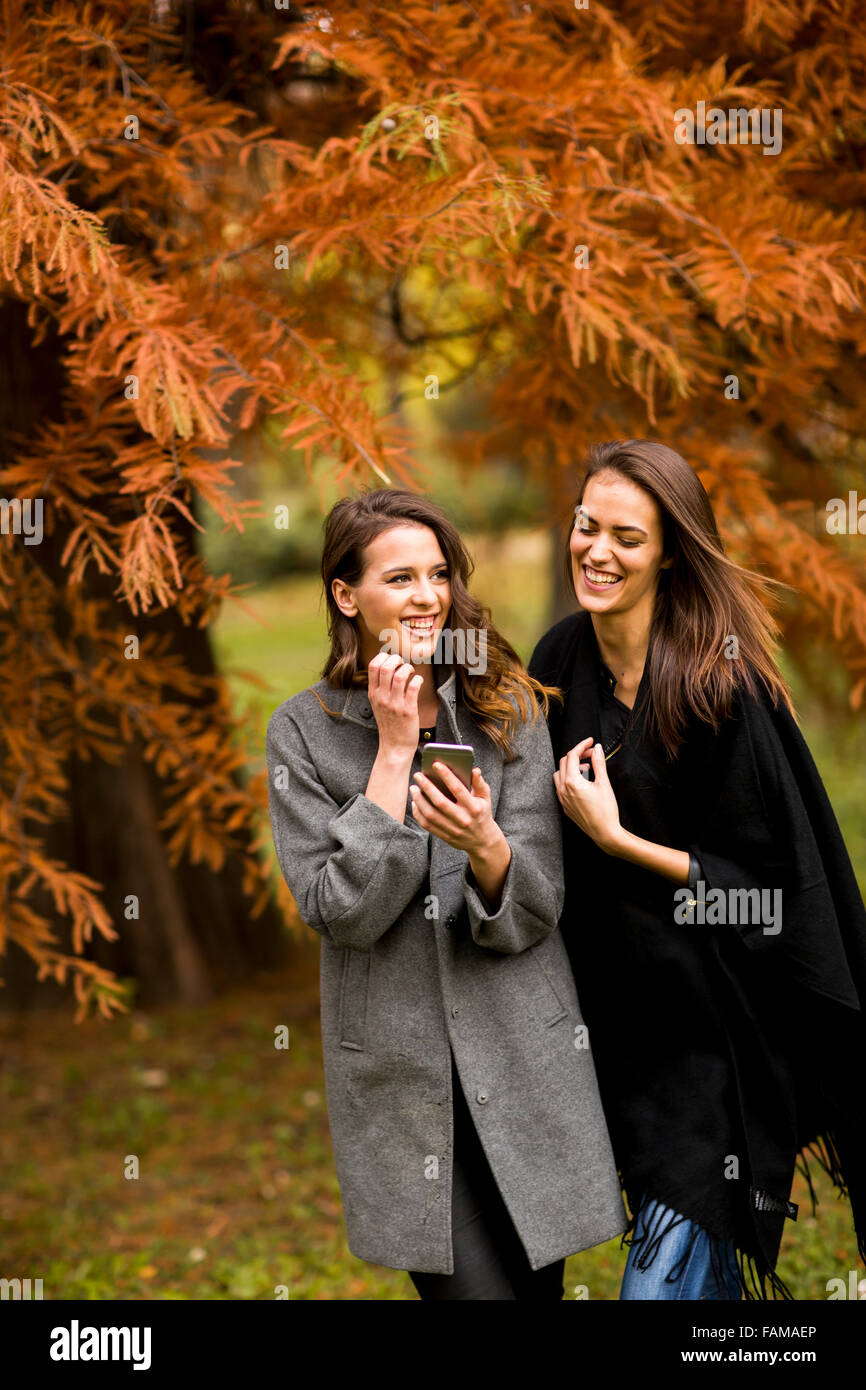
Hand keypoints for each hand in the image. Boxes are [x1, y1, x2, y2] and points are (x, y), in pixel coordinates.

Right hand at [367, 651, 422, 755]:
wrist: (394, 746)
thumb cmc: (389, 724)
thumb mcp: (377, 704)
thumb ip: (380, 688)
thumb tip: (388, 668)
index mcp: (373, 693)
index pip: (373, 666)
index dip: (384, 657)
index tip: (392, 659)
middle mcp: (382, 697)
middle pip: (386, 667)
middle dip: (397, 659)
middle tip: (403, 664)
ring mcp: (394, 704)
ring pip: (400, 676)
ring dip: (408, 669)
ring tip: (411, 672)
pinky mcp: (408, 710)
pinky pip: (413, 687)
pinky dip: (418, 680)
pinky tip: (418, 681)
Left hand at [409, 763, 498, 854]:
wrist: (483, 841)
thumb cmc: (482, 813)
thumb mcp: (485, 798)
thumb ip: (480, 783)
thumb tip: (474, 769)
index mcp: (474, 807)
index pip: (458, 789)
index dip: (446, 775)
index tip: (435, 764)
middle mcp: (463, 819)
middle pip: (440, 802)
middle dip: (427, 787)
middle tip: (417, 775)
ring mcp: (453, 829)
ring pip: (430, 814)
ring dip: (419, 800)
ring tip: (413, 788)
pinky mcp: (445, 836)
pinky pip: (427, 824)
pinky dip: (418, 813)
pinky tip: (415, 802)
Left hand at [553, 737, 622, 853]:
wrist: (604, 833)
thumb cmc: (606, 810)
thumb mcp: (604, 783)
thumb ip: (599, 763)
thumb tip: (597, 748)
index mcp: (572, 782)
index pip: (572, 755)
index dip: (582, 745)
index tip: (591, 741)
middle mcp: (563, 789)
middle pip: (564, 762)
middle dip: (577, 755)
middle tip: (592, 754)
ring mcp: (562, 799)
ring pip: (559, 774)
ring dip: (571, 767)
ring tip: (587, 769)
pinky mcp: (565, 806)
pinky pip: (561, 786)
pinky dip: (569, 779)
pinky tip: (583, 782)